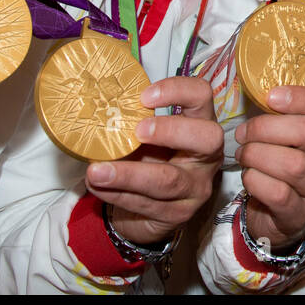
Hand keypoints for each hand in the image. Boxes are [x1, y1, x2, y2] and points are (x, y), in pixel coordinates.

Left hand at [86, 75, 224, 246]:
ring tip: (97, 171)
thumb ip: (133, 123)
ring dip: (128, 174)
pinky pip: (147, 204)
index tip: (144, 97)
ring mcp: (197, 187)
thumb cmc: (147, 161)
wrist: (146, 211)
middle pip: (208, 137)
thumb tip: (98, 108)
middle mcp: (207, 155)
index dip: (178, 90)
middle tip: (137, 131)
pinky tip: (98, 186)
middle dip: (171, 131)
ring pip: (169, 180)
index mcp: (201, 124)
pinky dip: (117, 194)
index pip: (202, 96)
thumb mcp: (145, 139)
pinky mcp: (179, 214)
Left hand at [235, 86, 304, 250]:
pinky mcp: (302, 214)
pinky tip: (248, 176)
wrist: (276, 215)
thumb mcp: (288, 136)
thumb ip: (281, 113)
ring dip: (257, 154)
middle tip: (244, 132)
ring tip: (242, 154)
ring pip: (293, 164)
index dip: (303, 97)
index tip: (271, 97)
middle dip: (266, 128)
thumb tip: (259, 88)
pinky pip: (278, 193)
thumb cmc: (281, 164)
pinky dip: (255, 180)